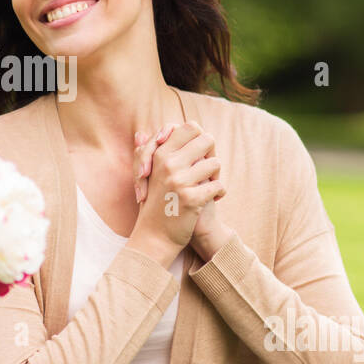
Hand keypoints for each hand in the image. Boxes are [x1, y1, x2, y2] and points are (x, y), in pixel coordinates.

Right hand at [127, 121, 223, 266]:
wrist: (154, 236)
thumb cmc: (153, 204)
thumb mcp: (147, 176)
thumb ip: (146, 153)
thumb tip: (143, 134)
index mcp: (159, 154)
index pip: (190, 127)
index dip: (200, 137)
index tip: (199, 154)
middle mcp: (168, 164)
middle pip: (207, 139)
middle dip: (212, 154)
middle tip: (208, 170)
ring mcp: (179, 181)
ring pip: (215, 163)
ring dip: (217, 176)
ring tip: (209, 187)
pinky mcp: (191, 199)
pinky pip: (218, 185)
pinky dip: (220, 193)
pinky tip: (213, 200)